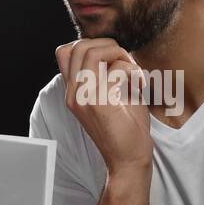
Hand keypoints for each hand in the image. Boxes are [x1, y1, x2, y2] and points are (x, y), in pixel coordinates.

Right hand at [55, 39, 152, 175]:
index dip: (90, 45)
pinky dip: (131, 71)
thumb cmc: (126, 127)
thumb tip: (116, 49)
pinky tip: (139, 86)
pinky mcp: (98, 103)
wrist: (129, 160)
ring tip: (132, 72)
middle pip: (78, 46)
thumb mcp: (112, 95)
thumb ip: (108, 73)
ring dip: (119, 55)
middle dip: (107, 45)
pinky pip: (115, 70)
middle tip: (126, 63)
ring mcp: (82, 98)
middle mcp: (73, 93)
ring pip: (92, 52)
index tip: (112, 59)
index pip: (65, 52)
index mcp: (74, 91)